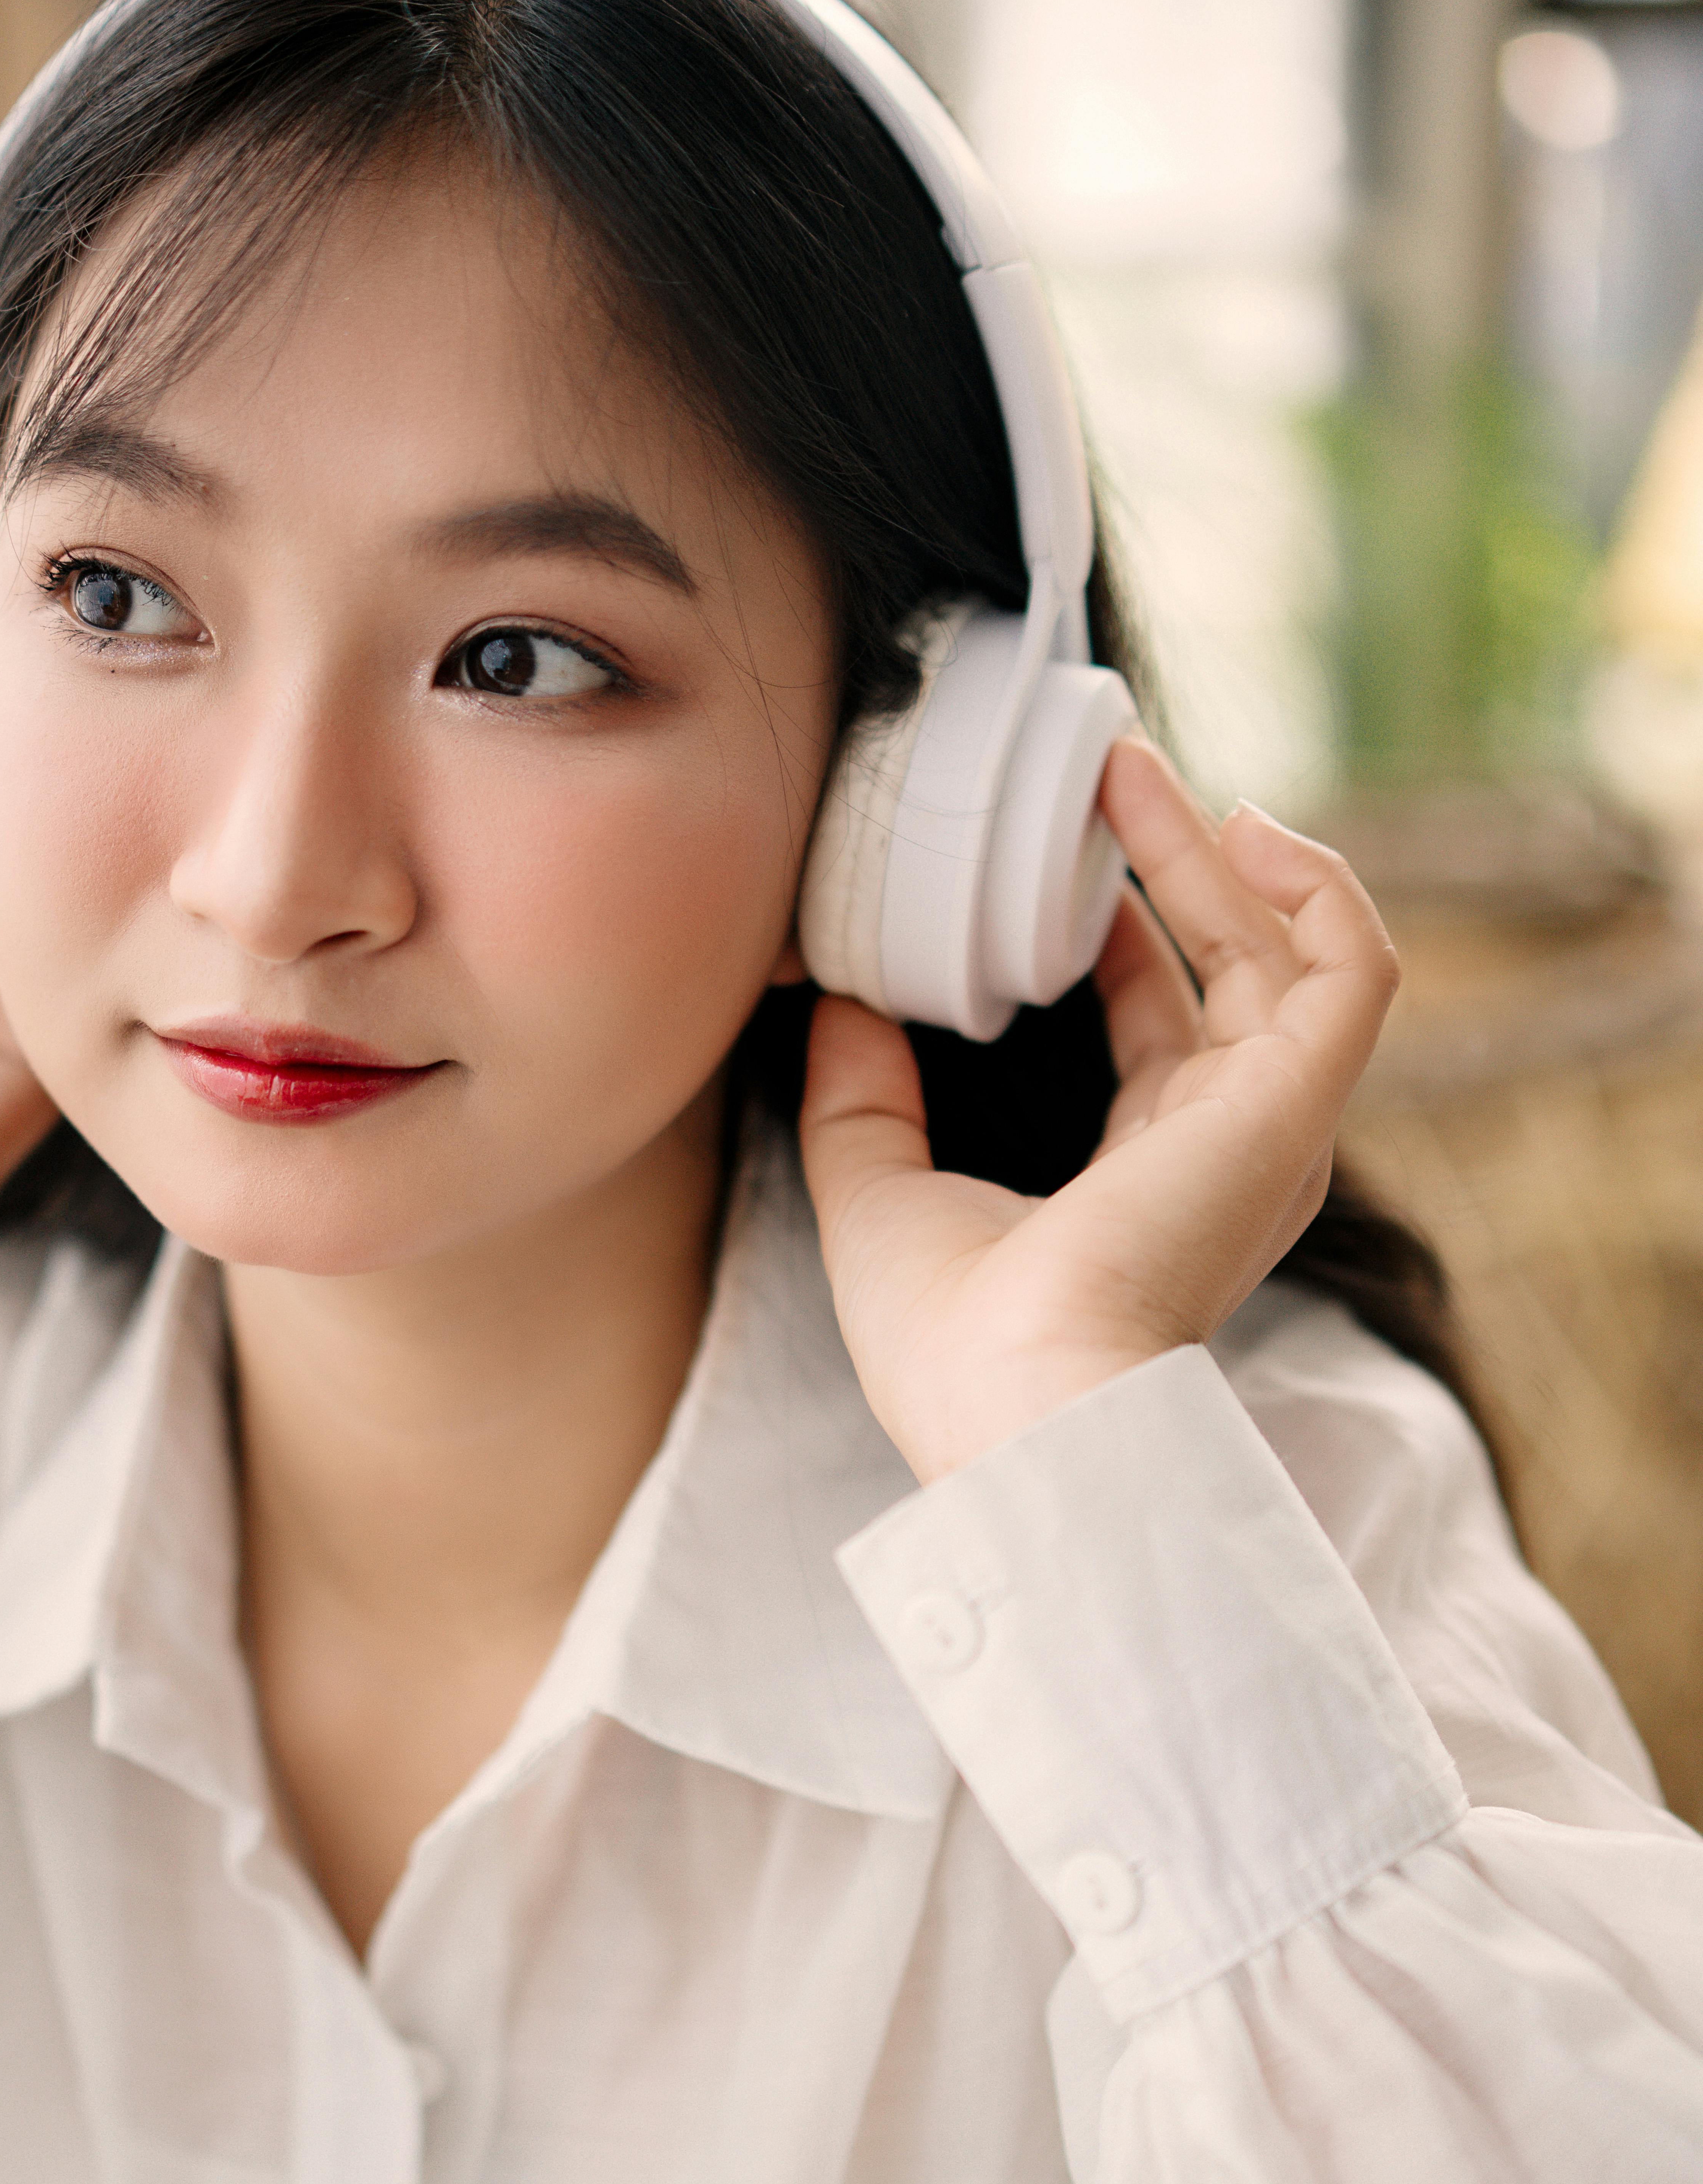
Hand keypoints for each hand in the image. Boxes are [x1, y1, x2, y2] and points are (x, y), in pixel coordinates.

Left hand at [798, 736, 1399, 1483]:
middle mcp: (1234, 1155)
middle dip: (1173, 867)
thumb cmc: (954, 1347)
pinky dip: (1316, 889)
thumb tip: (833, 1004)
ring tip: (1136, 772)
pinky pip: (1350, 968)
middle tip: (1105, 773)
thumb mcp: (875, 1195)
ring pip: (1287, 952)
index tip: (1072, 860)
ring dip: (1218, 854)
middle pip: (1229, 975)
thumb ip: (859, 1099)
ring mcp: (1275, 1130)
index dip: (1128, 940)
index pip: (1163, 1037)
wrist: (1020, 1411)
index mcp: (1156, 1184)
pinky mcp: (1295, 1103)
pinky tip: (1245, 828)